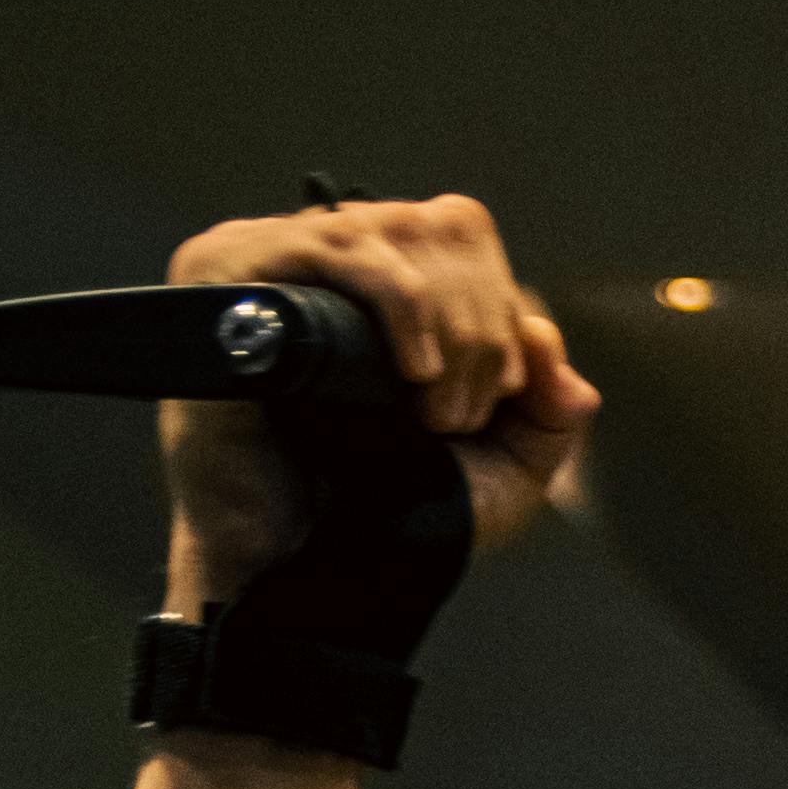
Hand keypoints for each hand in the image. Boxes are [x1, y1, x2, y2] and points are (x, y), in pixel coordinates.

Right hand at [159, 189, 596, 611]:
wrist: (296, 562)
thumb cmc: (386, 515)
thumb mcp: (495, 469)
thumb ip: (545, 413)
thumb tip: (554, 350)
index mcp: (387, 278)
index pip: (465, 236)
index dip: (503, 310)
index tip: (505, 400)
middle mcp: (333, 253)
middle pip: (445, 226)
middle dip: (483, 329)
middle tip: (460, 421)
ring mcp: (278, 254)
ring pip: (401, 233)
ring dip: (449, 329)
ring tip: (435, 415)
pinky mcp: (233, 268)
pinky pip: (342, 245)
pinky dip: (401, 303)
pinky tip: (414, 375)